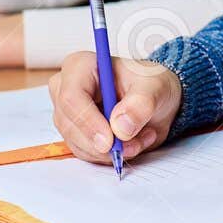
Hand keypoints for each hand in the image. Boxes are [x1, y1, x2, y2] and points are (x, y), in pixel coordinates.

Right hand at [49, 53, 182, 163]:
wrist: (156, 99)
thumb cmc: (151, 85)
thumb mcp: (156, 88)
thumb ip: (140, 105)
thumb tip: (120, 127)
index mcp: (81, 66)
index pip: (71, 97)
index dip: (88, 122)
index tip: (109, 141)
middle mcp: (66, 88)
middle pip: (69, 125)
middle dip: (103, 143)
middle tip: (134, 144)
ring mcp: (67, 113)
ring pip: (78, 144)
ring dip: (112, 151)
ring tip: (141, 136)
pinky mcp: (75, 134)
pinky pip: (86, 154)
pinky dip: (111, 156)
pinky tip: (132, 142)